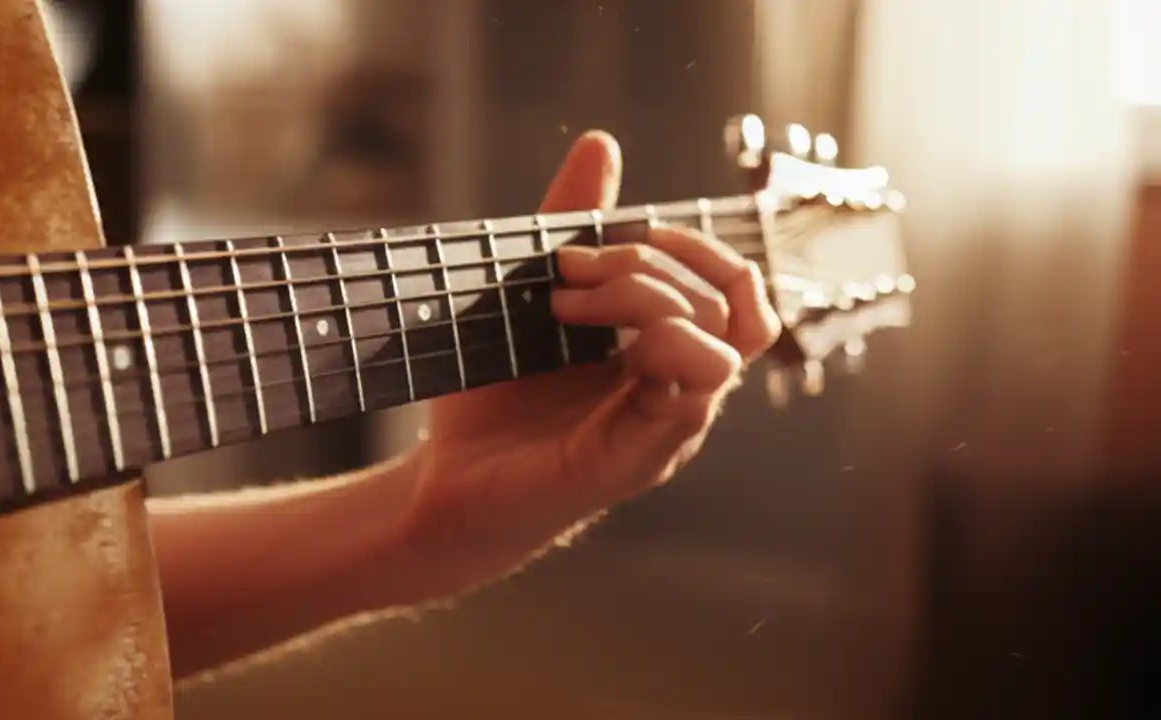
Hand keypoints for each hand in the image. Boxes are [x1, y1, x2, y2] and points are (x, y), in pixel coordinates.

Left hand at [401, 131, 781, 590]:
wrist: (444, 483)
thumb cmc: (496, 395)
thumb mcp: (532, 293)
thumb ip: (572, 224)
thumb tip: (603, 143)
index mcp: (670, 356)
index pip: (740, 293)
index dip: (702, 248)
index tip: (631, 227)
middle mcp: (681, 395)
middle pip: (727, 310)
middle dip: (649, 266)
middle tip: (568, 270)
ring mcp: (662, 434)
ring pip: (718, 354)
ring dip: (647, 304)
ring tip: (565, 307)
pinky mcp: (629, 463)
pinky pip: (683, 404)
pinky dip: (651, 354)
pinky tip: (588, 339)